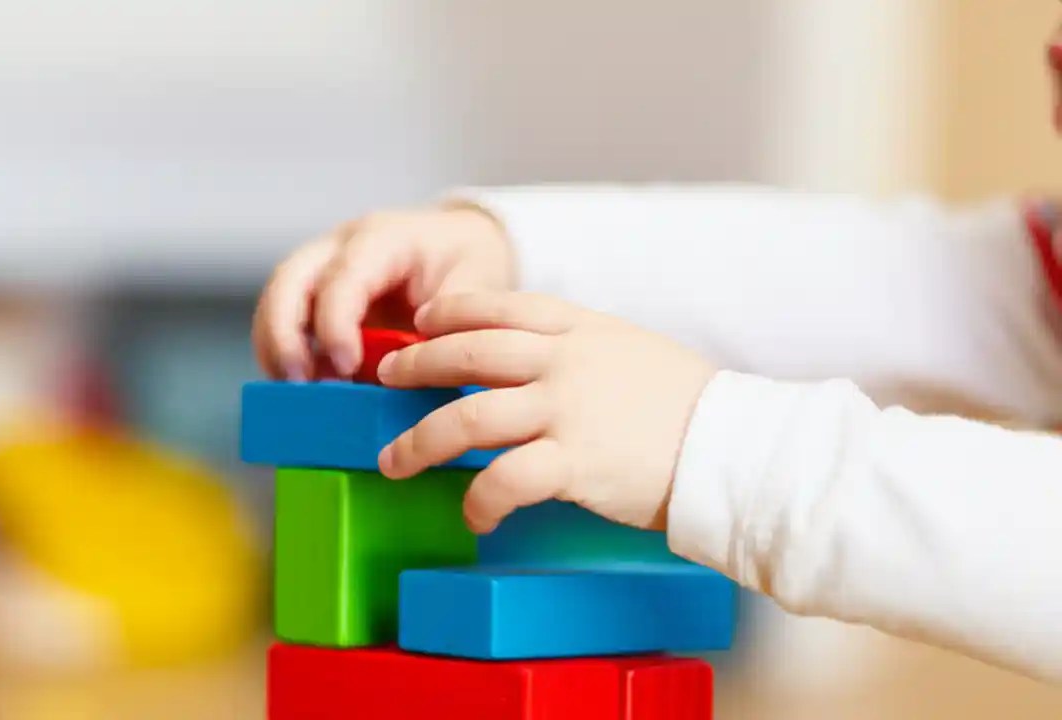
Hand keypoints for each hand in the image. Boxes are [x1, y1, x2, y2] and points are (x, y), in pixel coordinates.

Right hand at [252, 204, 514, 380]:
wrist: (458, 243)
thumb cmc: (465, 260)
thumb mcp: (475, 284)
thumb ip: (450, 326)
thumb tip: (421, 371)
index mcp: (383, 238)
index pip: (343, 276)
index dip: (336, 323)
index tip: (346, 366)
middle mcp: (340, 246)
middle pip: (289, 280)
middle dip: (283, 333)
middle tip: (296, 381)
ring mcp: (321, 267)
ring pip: (277, 299)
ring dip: (276, 347)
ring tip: (294, 391)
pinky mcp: (314, 295)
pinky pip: (285, 320)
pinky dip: (285, 354)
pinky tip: (304, 387)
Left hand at [376, 292, 716, 533]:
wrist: (735, 447)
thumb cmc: (690, 405)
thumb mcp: (632, 350)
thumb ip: (581, 349)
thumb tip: (536, 364)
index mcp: (581, 328)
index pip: (500, 306)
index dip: (452, 311)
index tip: (422, 322)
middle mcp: (565, 362)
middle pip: (466, 353)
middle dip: (415, 365)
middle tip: (386, 378)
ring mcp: (565, 411)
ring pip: (467, 419)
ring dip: (420, 442)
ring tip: (394, 461)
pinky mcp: (573, 464)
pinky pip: (503, 481)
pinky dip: (478, 502)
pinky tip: (473, 516)